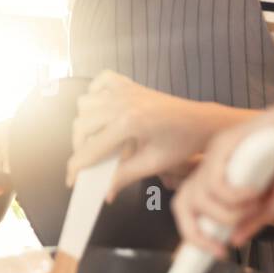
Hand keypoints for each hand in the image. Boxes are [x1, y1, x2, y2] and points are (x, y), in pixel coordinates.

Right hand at [65, 70, 237, 196]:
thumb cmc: (183, 142)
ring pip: (85, 103)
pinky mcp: (130, 85)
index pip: (91, 148)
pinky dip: (96, 94)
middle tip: (89, 163)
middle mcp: (124, 102)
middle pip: (81, 125)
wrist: (201, 122)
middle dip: (79, 147)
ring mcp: (126, 90)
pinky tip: (102, 110)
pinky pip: (101, 81)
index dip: (77, 167)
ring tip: (98, 139)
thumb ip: (124, 176)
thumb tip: (106, 191)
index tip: (72, 178)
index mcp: (130, 123)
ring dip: (85, 122)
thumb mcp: (153, 164)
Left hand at [172, 97, 273, 255]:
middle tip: (222, 247)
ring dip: (228, 214)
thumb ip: (253, 221)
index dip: (197, 236)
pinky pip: (214, 183)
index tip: (219, 254)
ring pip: (199, 197)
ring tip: (255, 205)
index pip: (193, 212)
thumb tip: (235, 240)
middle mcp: (213, 171)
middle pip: (181, 204)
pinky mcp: (221, 144)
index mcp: (222, 185)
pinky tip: (255, 192)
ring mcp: (216, 158)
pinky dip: (234, 196)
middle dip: (195, 233)